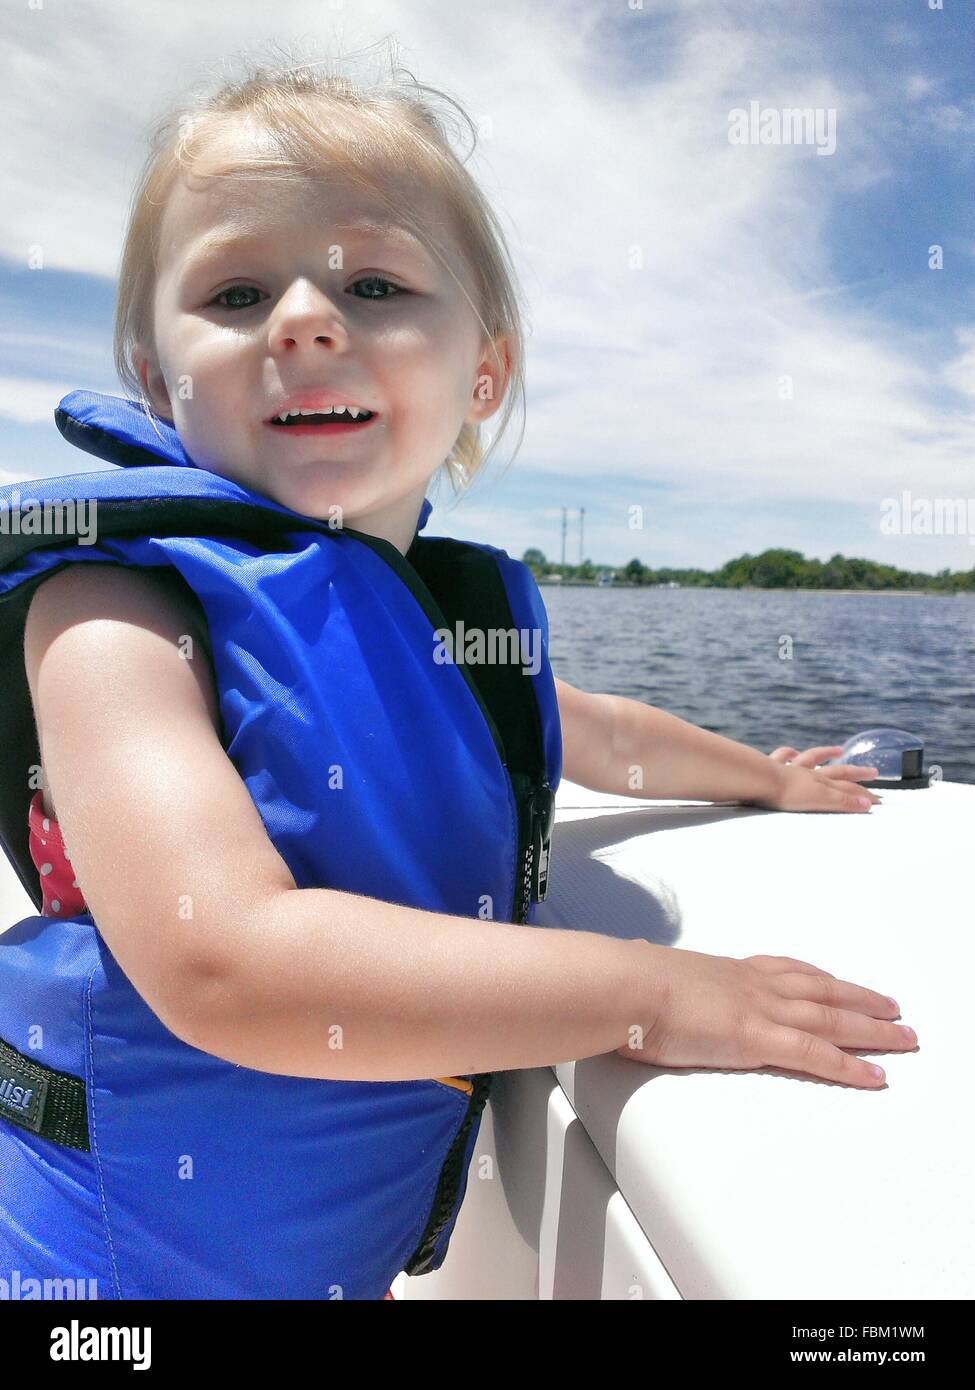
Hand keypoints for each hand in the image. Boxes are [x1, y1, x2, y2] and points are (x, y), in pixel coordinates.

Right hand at [615, 944, 915, 1087]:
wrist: (626, 986)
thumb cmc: (626, 982)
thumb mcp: (642, 966)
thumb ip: (645, 964)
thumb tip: (632, 955)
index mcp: (725, 970)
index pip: (783, 970)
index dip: (816, 977)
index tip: (836, 981)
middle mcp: (752, 985)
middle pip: (821, 991)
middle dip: (859, 999)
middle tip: (890, 1007)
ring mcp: (760, 1010)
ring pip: (832, 1020)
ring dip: (872, 1030)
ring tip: (902, 1038)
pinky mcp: (759, 1040)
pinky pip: (817, 1055)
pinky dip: (850, 1066)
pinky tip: (874, 1075)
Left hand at [754, 744, 881, 812]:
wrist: (756, 779)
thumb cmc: (785, 793)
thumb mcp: (819, 800)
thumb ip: (843, 801)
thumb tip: (868, 805)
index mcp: (819, 784)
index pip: (847, 789)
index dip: (863, 795)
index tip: (878, 800)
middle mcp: (807, 773)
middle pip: (836, 772)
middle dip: (855, 773)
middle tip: (873, 771)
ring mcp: (789, 768)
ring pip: (811, 758)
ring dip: (826, 754)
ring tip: (838, 750)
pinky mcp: (770, 768)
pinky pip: (782, 757)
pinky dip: (789, 753)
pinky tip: (792, 751)